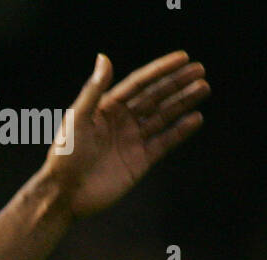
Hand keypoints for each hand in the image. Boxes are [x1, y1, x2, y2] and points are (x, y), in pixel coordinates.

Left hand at [46, 52, 208, 218]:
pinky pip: (164, 143)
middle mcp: (122, 122)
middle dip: (178, 83)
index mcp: (108, 108)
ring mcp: (132, 141)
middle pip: (156, 97)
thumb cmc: (64, 156)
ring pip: (163, 117)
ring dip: (183, 103)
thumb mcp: (76, 119)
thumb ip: (93, 90)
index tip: (182, 58)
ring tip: (203, 88)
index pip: (140, 83)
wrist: (64, 195)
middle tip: (199, 70)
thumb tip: (104, 58)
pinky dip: (180, 131)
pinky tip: (195, 119)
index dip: (161, 70)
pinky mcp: (139, 162)